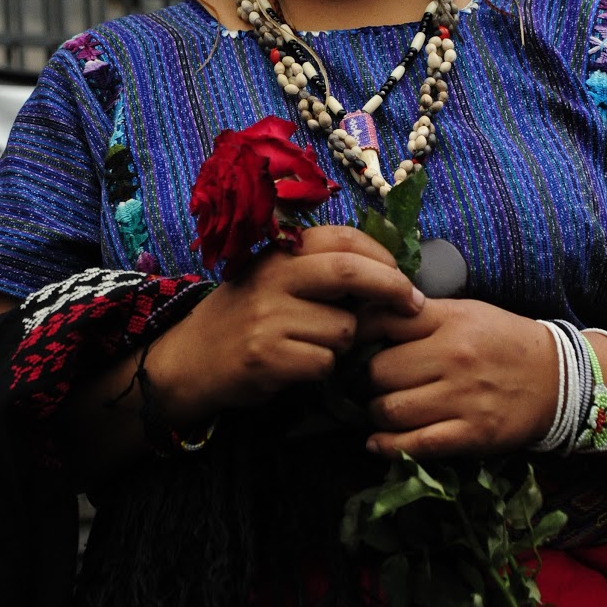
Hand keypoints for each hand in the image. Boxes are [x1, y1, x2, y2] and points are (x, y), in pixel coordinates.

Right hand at [145, 225, 423, 423]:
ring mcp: (268, 317)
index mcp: (280, 253)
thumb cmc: (246, 317)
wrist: (191, 359)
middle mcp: (273, 277)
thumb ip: (319, 269)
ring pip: (344, 328)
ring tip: (317, 345)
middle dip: (392, 288)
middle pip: (350, 271)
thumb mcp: (275, 279)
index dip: (383, 255)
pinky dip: (324, 369)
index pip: (343, 238)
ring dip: (345, 343)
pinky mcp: (267, 356)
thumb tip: (391, 271)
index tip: (403, 275)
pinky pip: (325, 363)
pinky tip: (300, 366)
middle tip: (414, 304)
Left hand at [357, 297, 557, 457]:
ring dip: (375, 414)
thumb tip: (366, 316)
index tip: (352, 346)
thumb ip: (420, 315)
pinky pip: (414, 445)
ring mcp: (462, 398)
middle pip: (377, 372)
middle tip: (368, 385)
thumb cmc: (503, 341)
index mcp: (450, 320)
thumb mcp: (464, 312)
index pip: (381, 321)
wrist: (557, 379)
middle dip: (364, 381)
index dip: (357, 336)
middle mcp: (454, 357)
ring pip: (389, 409)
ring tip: (380, 409)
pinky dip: (388, 446)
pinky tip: (377, 442)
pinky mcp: (471, 434)